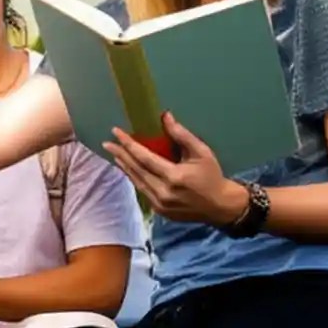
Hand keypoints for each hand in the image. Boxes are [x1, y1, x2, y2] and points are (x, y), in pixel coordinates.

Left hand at [102, 111, 245, 225]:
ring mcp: (160, 204)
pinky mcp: (160, 211)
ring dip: (125, 167)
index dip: (128, 143)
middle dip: (120, 155)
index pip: (144, 157)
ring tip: (114, 154)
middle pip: (136, 170)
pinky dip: (135, 178)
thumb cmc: (212, 176)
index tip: (115, 132)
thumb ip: (181, 135)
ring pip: (137, 181)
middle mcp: (164, 192)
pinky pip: (143, 191)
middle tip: (107, 143)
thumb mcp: (201, 152)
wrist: (221, 207)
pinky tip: (129, 169)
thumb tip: (165, 116)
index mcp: (174, 177)